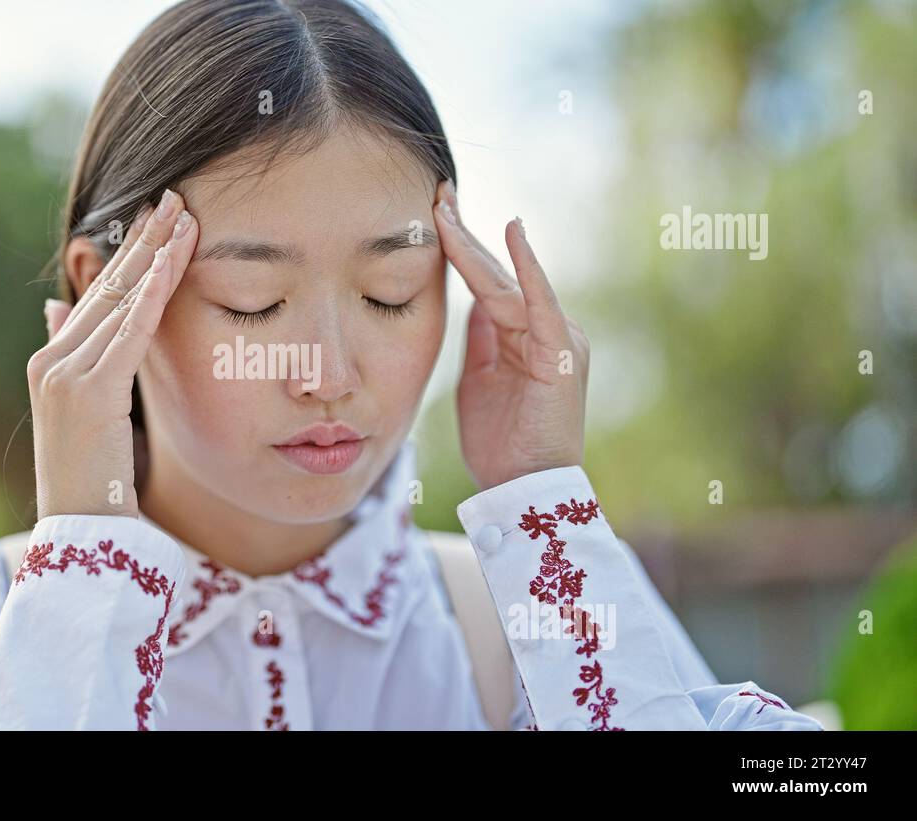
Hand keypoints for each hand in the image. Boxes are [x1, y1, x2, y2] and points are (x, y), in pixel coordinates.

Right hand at [27, 189, 198, 517]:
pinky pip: (127, 333)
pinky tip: (171, 261)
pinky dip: (150, 295)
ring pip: (119, 301)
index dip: (132, 255)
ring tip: (183, 216)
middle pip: (108, 287)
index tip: (160, 220)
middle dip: (145, 241)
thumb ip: (75, 358)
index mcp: (54, 362)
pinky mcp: (86, 391)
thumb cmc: (93, 484)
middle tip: (176, 197)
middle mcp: (52, 360)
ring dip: (155, 255)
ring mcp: (64, 374)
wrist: (82, 537)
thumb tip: (57, 307)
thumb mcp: (86, 415)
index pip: (101, 296)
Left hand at [431, 180, 588, 490]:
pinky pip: (539, 300)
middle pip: (496, 272)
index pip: (484, 281)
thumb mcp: (478, 382)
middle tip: (437, 192)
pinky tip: (513, 231)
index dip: (459, 247)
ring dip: (475, 245)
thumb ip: (478, 341)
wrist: (526, 488)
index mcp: (521, 335)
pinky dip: (527, 266)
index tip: (433, 212)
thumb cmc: (501, 443)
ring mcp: (555, 336)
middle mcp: (543, 327)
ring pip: (506, 281)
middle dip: (464, 232)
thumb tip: (469, 303)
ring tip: (446, 210)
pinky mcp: (560, 350)